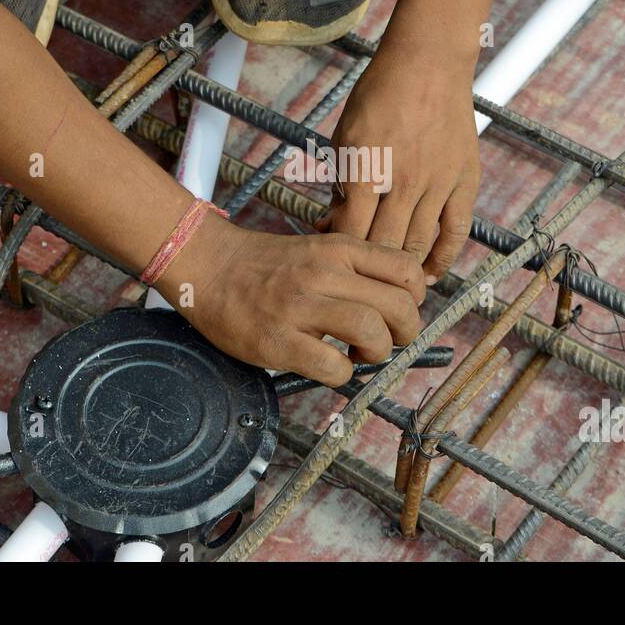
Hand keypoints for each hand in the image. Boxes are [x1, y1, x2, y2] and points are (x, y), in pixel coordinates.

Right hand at [158, 216, 424, 386]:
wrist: (208, 266)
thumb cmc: (267, 266)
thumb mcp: (319, 249)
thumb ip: (356, 269)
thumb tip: (397, 304)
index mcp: (339, 249)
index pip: (407, 270)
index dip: (416, 299)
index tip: (400, 311)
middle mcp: (325, 273)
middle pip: (399, 306)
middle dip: (405, 333)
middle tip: (387, 340)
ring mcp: (300, 307)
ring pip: (372, 332)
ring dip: (376, 353)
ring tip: (359, 353)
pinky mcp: (278, 341)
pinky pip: (334, 367)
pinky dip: (341, 375)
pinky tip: (328, 367)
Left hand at [324, 55, 478, 282]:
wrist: (427, 64)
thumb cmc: (378, 97)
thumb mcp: (344, 138)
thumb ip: (341, 184)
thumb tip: (333, 224)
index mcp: (367, 169)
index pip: (350, 231)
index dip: (339, 252)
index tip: (334, 260)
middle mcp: (403, 180)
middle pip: (383, 245)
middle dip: (368, 268)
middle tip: (359, 281)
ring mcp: (437, 183)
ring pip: (419, 244)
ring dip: (402, 270)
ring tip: (389, 286)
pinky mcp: (464, 181)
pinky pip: (456, 231)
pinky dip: (443, 258)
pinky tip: (429, 273)